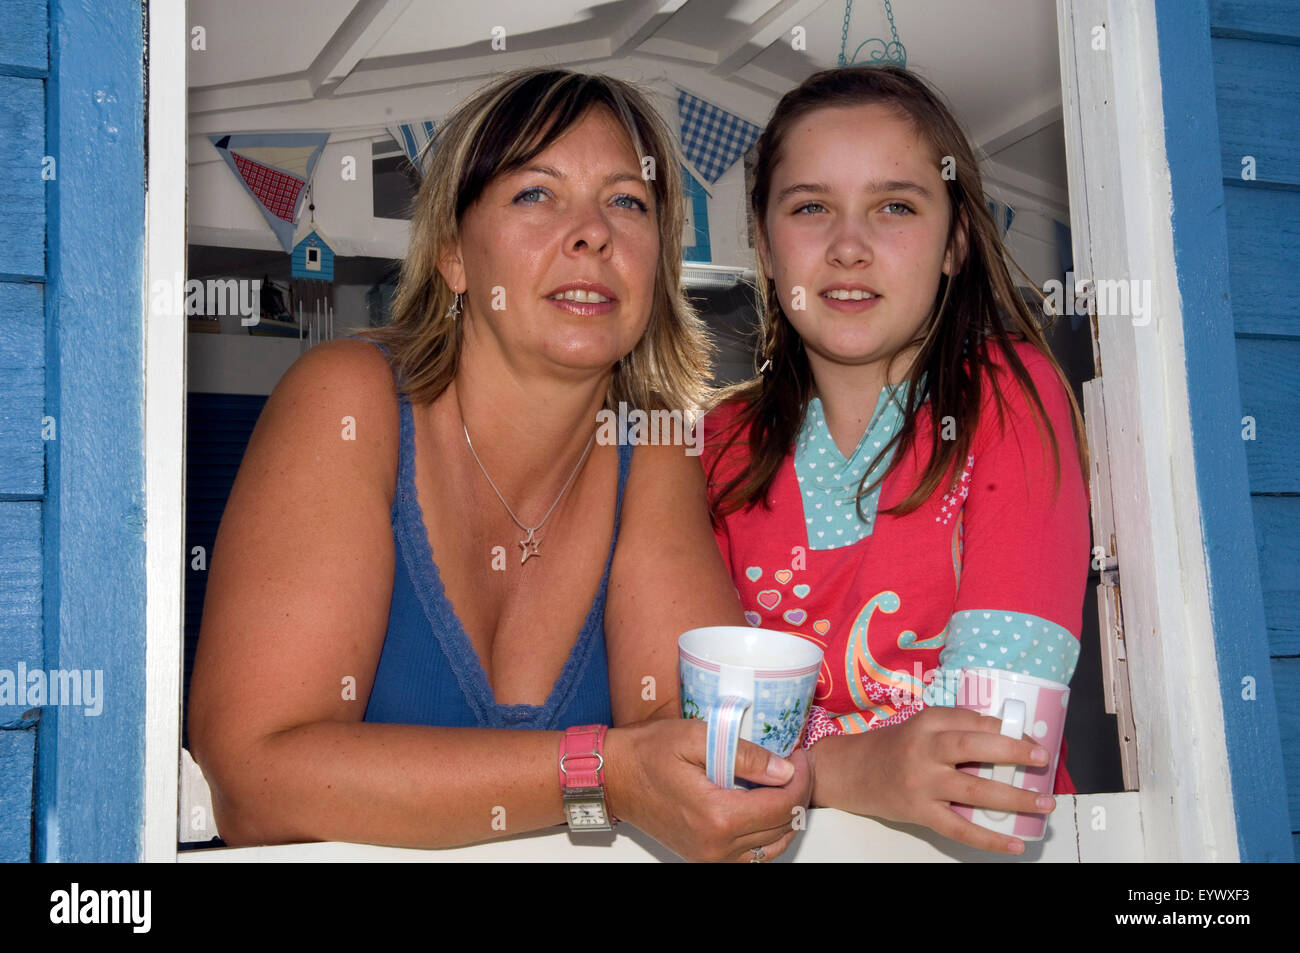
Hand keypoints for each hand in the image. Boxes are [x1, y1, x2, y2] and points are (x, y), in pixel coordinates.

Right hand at [605, 719, 812, 862]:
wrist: (614, 777)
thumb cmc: (647, 752)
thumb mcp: (695, 737)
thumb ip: (744, 755)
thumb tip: (784, 770)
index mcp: (717, 816)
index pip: (782, 805)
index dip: (801, 778)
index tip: (800, 755)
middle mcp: (716, 845)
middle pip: (782, 827)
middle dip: (798, 793)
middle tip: (798, 764)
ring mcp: (710, 856)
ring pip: (772, 847)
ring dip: (787, 816)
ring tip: (786, 783)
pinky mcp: (704, 857)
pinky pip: (752, 855)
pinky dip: (768, 834)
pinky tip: (765, 807)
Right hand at [810, 706, 1053, 853]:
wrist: (853, 773)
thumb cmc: (896, 748)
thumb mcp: (922, 727)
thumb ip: (958, 729)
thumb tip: (1009, 739)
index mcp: (927, 722)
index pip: (973, 721)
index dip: (1007, 731)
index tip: (1032, 742)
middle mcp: (924, 750)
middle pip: (972, 747)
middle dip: (1012, 753)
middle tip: (1044, 759)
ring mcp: (922, 783)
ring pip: (973, 790)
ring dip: (1014, 797)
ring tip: (1044, 802)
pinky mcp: (920, 812)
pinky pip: (960, 828)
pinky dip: (990, 838)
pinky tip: (1015, 843)